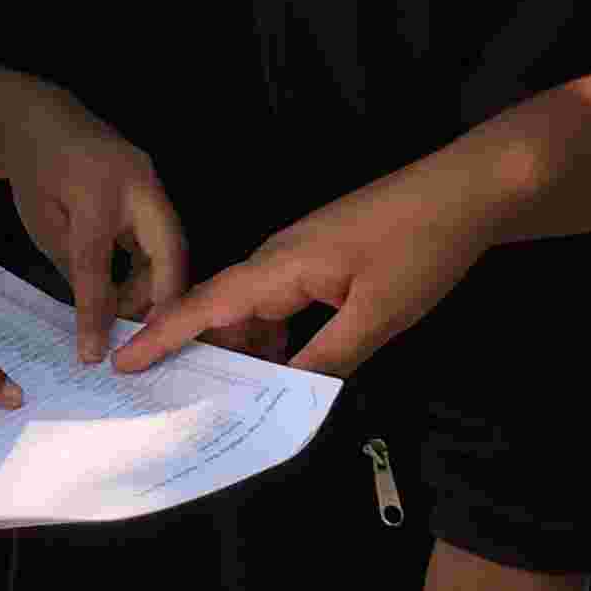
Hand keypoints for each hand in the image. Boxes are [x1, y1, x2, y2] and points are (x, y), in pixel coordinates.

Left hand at [0, 81, 187, 363]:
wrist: (44, 116)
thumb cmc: (35, 167)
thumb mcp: (41, 221)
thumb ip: (72, 268)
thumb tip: (94, 320)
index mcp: (94, 190)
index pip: (98, 264)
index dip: (97, 312)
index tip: (94, 353)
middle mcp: (137, 184)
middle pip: (167, 255)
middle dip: (161, 302)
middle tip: (141, 343)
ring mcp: (153, 184)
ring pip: (172, 249)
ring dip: (156, 288)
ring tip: (127, 321)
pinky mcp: (155, 191)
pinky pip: (163, 238)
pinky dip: (152, 269)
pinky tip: (131, 293)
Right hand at [113, 159, 499, 381]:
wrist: (468, 192)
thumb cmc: (422, 246)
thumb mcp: (379, 314)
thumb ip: (329, 357)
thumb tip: (285, 395)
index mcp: (282, 265)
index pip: (207, 304)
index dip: (163, 334)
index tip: (121, 360)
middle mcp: (280, 257)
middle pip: (223, 309)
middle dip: (192, 351)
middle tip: (164, 399)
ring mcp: (303, 257)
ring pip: (255, 310)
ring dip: (240, 350)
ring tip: (220, 398)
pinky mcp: (326, 260)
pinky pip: (283, 304)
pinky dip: (274, 338)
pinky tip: (282, 370)